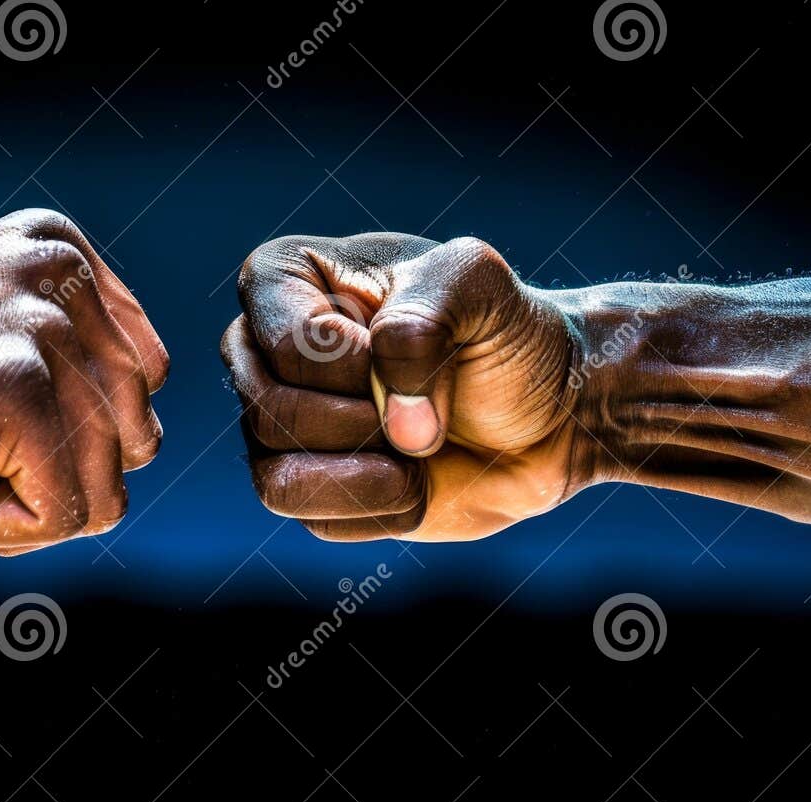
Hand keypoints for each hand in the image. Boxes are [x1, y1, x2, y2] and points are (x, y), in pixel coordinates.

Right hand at [0, 209, 167, 554]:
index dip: (68, 432)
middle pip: (135, 437)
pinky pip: (71, 517)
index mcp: (58, 250)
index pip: (142, 382)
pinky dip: (4, 528)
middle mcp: (59, 275)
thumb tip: (148, 433)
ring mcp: (41, 329)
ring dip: (24, 501)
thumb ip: (69, 357)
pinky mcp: (21, 392)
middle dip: (53, 471)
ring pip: (108, 485)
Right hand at [224, 233, 583, 541]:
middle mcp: (263, 352)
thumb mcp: (478, 287)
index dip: (358, 363)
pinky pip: (309, 515)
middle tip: (423, 402)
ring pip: (276, 477)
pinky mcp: (306, 488)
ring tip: (421, 444)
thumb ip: (420, 323)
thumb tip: (396, 426)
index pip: (285, 342)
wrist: (547, 415)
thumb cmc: (505, 334)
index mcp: (285, 277)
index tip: (422, 343)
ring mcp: (279, 424)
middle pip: (270, 411)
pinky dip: (379, 506)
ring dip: (371, 471)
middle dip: (367, 419)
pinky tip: (416, 479)